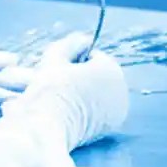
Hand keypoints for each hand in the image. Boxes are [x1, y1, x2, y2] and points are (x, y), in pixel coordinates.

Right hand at [3, 33, 127, 149]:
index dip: (73, 58)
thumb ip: (72, 43)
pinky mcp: (109, 128)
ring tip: (62, 97)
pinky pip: (98, 111)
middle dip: (80, 76)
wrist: (46, 127)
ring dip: (82, 92)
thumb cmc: (50, 90)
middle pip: (97, 75)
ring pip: (97, 93)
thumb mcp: (56, 57)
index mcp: (111, 69)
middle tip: (58, 81)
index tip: (58, 66)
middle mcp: (120, 89)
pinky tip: (69, 111)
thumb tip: (84, 39)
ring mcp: (117, 110)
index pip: (93, 56)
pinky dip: (86, 108)